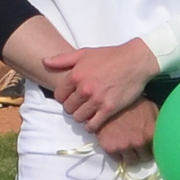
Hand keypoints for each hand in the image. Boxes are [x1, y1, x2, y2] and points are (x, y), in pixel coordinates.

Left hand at [42, 39, 158, 131]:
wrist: (134, 61)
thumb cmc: (109, 56)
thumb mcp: (84, 53)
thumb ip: (62, 60)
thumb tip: (44, 62)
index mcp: (76, 76)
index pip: (59, 96)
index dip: (64, 97)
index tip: (71, 96)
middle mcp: (84, 89)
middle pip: (68, 108)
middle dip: (72, 107)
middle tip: (80, 104)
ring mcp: (97, 100)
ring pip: (78, 118)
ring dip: (81, 116)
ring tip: (87, 111)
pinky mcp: (109, 109)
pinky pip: (93, 125)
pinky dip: (91, 125)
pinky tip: (94, 120)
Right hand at [95, 98, 156, 164]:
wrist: (108, 99)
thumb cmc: (131, 102)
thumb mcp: (150, 107)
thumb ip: (158, 122)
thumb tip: (164, 132)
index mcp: (151, 133)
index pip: (158, 151)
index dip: (152, 147)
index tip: (148, 144)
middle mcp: (139, 142)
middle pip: (143, 158)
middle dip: (141, 152)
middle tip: (136, 144)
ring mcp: (124, 146)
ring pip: (130, 162)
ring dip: (129, 155)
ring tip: (126, 145)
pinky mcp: (110, 148)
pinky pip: (117, 159)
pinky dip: (117, 154)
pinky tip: (116, 142)